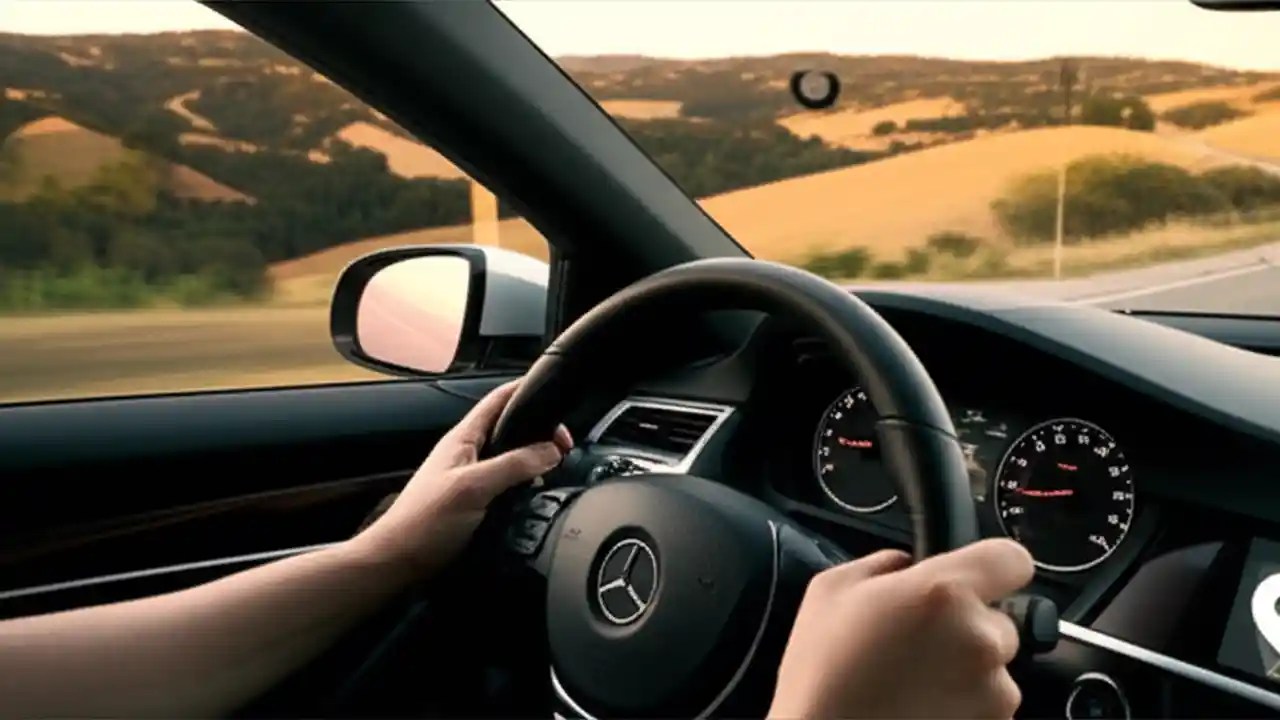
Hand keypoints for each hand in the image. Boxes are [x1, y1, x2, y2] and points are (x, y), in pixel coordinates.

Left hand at [351, 380, 571, 576]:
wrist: (398, 563)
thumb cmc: (424, 521)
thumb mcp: (473, 487)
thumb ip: (514, 465)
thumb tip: (552, 450)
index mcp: (464, 438)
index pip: (498, 400)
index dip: (525, 390)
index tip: (555, 394)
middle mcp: (468, 454)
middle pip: (510, 429)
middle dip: (539, 431)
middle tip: (565, 446)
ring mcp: (470, 479)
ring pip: (511, 458)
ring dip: (534, 459)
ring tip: (558, 466)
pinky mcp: (474, 504)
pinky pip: (507, 485)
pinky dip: (525, 485)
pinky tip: (537, 494)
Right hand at [769, 538, 1034, 719]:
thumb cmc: (822, 675)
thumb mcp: (831, 591)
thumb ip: (884, 565)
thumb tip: (906, 565)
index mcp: (943, 593)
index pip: (1011, 559)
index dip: (993, 566)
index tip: (976, 578)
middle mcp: (979, 639)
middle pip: (1000, 621)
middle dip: (967, 629)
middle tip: (918, 644)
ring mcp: (993, 692)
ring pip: (995, 669)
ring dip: (966, 672)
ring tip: (913, 683)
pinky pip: (988, 707)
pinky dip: (964, 706)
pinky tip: (920, 707)